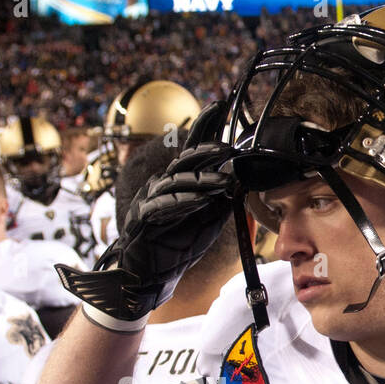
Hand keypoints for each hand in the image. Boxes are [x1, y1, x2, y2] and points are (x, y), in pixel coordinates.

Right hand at [57, 102, 236, 331]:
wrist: (145, 279)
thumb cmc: (173, 250)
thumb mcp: (206, 224)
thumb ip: (221, 203)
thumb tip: (242, 183)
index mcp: (177, 184)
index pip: (193, 151)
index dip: (204, 126)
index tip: (220, 104)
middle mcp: (162, 186)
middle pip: (185, 160)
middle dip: (206, 150)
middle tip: (228, 147)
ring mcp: (150, 200)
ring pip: (176, 182)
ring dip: (202, 181)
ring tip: (222, 181)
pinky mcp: (142, 219)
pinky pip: (163, 206)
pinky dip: (182, 202)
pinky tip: (199, 200)